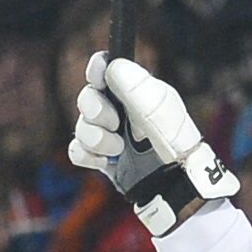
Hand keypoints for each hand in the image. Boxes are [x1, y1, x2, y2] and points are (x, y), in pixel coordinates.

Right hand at [69, 54, 236, 237]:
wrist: (173, 184)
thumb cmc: (175, 142)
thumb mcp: (160, 109)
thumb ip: (137, 86)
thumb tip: (112, 66)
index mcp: (135, 92)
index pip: (107, 70)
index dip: (97, 68)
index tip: (99, 74)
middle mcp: (120, 112)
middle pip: (87, 98)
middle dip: (95, 108)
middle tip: (113, 122)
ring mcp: (109, 136)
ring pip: (81, 126)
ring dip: (95, 137)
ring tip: (118, 148)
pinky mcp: (102, 159)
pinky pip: (77, 151)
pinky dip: (87, 155)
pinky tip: (105, 161)